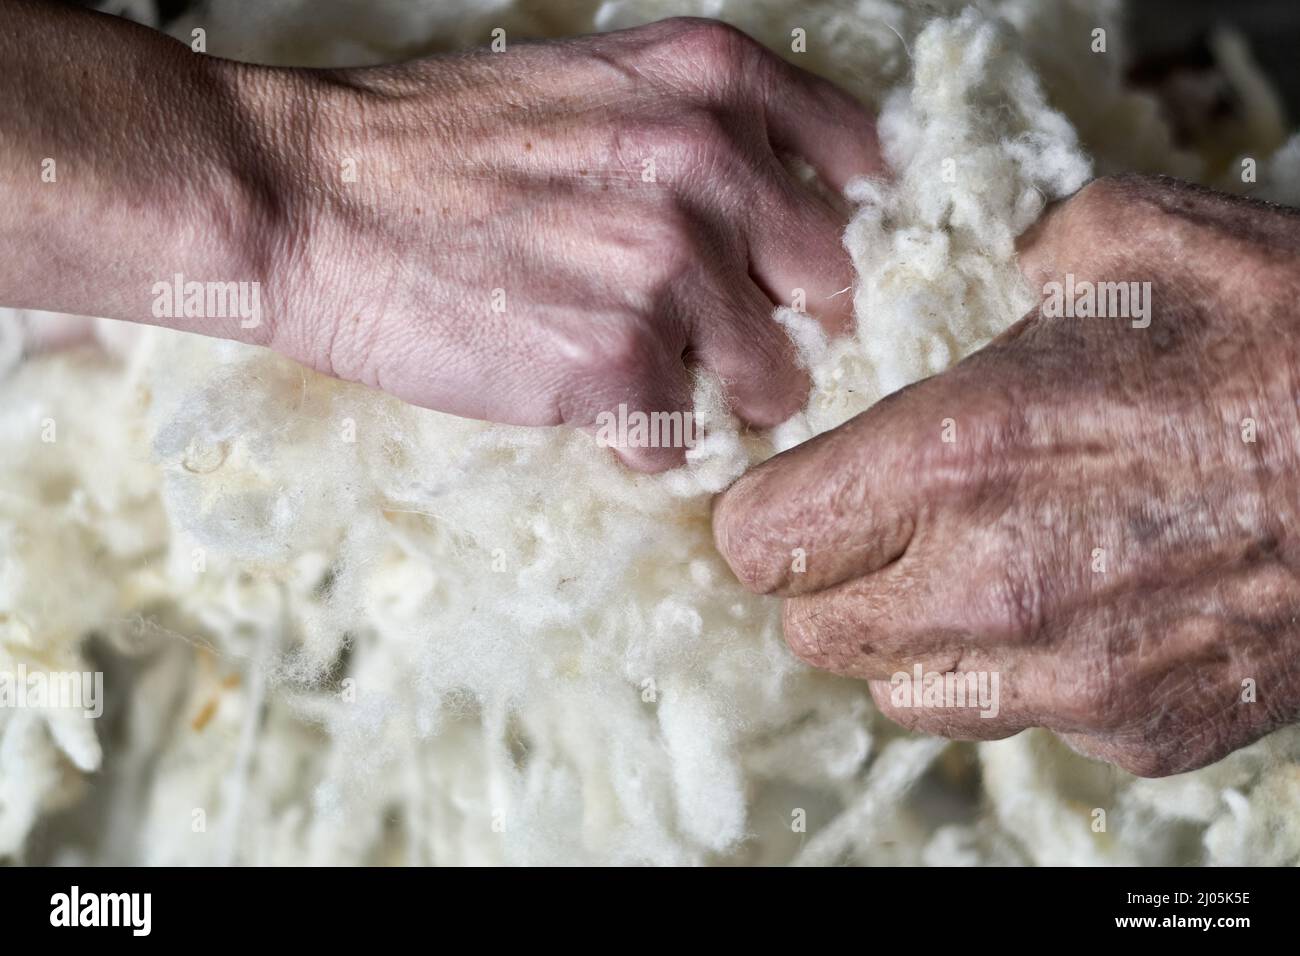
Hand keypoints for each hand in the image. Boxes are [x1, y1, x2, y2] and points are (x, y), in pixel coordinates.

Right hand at [273, 17, 880, 468]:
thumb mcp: (600, 88)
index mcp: (717, 82)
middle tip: (709, 344)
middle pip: (835, 289)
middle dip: (782, 327)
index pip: (864, 173)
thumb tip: (789, 225)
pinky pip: (685, 444)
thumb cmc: (439, 145)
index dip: (831, 239)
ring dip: (716, 397)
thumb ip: (708, 134)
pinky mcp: (618, 360)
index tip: (794, 278)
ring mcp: (668, 265)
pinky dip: (643, 443)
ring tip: (634, 376)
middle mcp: (711, 164)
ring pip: (776, 382)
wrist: (309, 195)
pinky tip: (585, 405)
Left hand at [713, 174, 1299, 775]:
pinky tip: (1077, 604)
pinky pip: (1015, 719)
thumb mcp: (1135, 244)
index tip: (788, 496)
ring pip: (898, 692)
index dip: (764, 513)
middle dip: (826, 580)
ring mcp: (1065, 677)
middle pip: (811, 632)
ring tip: (972, 568)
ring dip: (909, 635)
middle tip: (876, 530)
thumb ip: (1010, 260)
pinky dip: (1015, 672)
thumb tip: (977, 270)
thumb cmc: (1295, 344)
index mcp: (958, 456)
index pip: (761, 537)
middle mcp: (990, 587)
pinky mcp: (1133, 732)